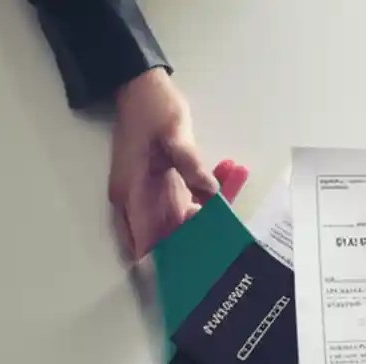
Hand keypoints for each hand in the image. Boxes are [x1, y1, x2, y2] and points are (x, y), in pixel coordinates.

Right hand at [109, 69, 248, 260]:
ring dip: (203, 219)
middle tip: (224, 246)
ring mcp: (149, 193)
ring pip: (178, 220)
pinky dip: (205, 197)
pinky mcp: (161, 184)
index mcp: (133, 193)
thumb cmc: (152, 108)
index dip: (161, 264)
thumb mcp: (173, 133)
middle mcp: (137, 200)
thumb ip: (190, 163)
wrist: (139, 85)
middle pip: (164, 236)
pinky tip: (229, 182)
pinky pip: (185, 200)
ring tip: (232, 209)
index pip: (144, 242)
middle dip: (192, 243)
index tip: (187, 276)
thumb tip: (211, 193)